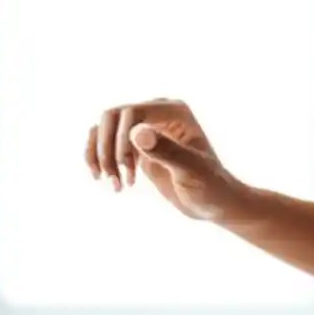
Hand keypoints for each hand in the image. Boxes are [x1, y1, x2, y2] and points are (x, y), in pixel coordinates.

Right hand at [84, 98, 249, 220]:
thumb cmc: (210, 186)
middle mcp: (157, 113)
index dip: (119, 138)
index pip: (131, 112)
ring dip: (99, 156)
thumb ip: (168, 151)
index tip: (124, 167)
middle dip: (106, 148)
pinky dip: (99, 161)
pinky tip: (112, 182)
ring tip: (113, 184)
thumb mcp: (191, 170)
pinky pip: (105, 144)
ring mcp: (144, 128)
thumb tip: (138, 133)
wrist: (213, 203)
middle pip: (111, 117)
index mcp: (174, 111)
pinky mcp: (135, 145)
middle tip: (112, 177)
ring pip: (103, 130)